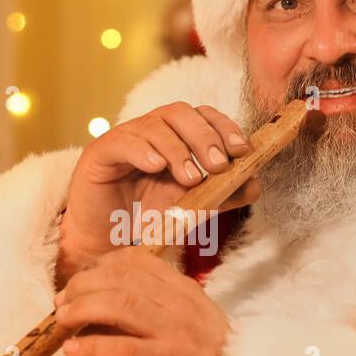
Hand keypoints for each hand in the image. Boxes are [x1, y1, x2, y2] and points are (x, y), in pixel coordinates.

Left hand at [53, 246, 229, 355]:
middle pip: (121, 280)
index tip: (81, 278)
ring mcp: (176, 333)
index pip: (137, 262)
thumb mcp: (192, 326)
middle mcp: (181, 305)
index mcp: (186, 291)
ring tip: (62, 320)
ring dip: (82, 309)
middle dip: (83, 286)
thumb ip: (162, 309)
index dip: (101, 266)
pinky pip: (122, 349)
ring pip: (119, 306)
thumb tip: (112, 303)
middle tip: (62, 302)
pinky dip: (92, 347)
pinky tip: (73, 350)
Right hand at [56, 103, 260, 288]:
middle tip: (218, 166)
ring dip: (177, 149)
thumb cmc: (146, 218)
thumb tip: (255, 185)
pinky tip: (156, 167)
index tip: (242, 150)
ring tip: (190, 178)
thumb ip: (222, 195)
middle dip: (205, 137)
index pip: (203, 116)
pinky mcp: (100, 153)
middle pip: (180, 113)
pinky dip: (143, 151)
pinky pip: (123, 141)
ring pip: (154, 125)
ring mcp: (125, 139)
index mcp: (175, 137)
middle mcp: (151, 131)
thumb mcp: (191, 207)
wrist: (106, 241)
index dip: (224, 127)